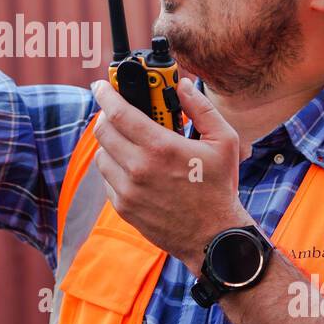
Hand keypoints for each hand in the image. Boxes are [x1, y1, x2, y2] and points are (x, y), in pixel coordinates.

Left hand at [90, 77, 253, 270]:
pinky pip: (107, 178)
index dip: (105, 94)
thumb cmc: (220, 187)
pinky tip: (134, 166)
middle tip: (117, 111)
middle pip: (102, 131)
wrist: (214, 237)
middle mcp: (139, 169)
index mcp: (161, 148)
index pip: (118, 113)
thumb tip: (181, 85)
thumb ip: (201, 108)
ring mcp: (128, 191)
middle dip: (106, 115)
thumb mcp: (224, 141)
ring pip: (101, 155)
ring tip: (130, 141)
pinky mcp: (124, 208)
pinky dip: (114, 167)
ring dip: (110, 142)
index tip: (100, 85)